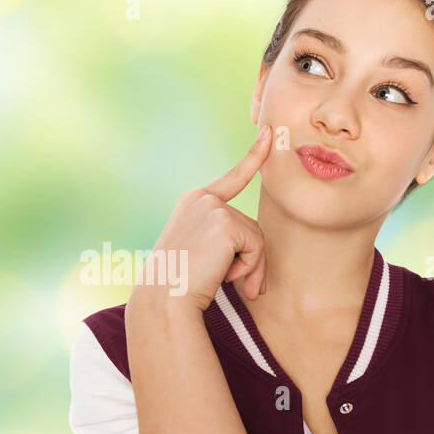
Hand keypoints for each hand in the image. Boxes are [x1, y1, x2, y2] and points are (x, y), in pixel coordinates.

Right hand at [128, 125, 272, 315]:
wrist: (164, 298)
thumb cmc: (179, 287)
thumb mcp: (201, 258)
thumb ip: (227, 251)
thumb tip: (260, 284)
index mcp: (193, 203)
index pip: (232, 179)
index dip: (253, 157)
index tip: (269, 135)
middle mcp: (203, 199)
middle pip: (251, 226)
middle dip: (251, 260)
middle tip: (235, 285)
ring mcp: (213, 207)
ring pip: (257, 238)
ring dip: (249, 267)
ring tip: (220, 278)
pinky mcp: (225, 222)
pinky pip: (257, 247)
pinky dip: (248, 268)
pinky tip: (221, 274)